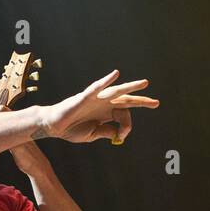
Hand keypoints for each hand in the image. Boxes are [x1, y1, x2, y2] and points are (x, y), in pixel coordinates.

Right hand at [40, 70, 158, 143]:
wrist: (53, 127)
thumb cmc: (71, 129)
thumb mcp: (94, 134)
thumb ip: (107, 131)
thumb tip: (120, 133)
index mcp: (106, 113)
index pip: (124, 115)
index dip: (127, 126)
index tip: (122, 136)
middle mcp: (103, 103)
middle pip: (126, 100)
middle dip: (141, 101)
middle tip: (156, 103)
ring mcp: (95, 98)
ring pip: (116, 91)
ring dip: (130, 87)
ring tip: (144, 84)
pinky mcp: (85, 97)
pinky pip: (97, 87)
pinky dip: (106, 81)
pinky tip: (115, 74)